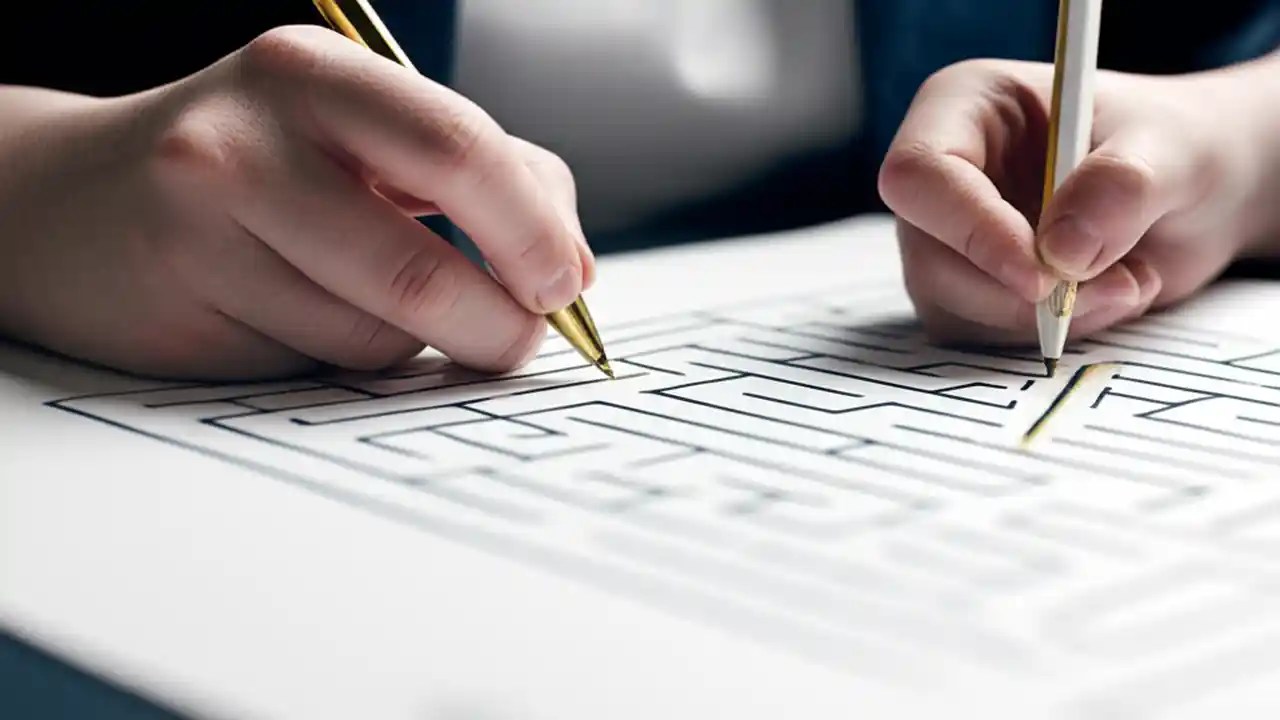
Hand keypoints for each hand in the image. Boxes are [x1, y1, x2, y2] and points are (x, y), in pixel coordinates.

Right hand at [0, 26, 592, 379]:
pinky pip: (318, 367)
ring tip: (383, 307)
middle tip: (520, 338)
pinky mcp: (182, 315)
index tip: (565, 285)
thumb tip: (570, 264)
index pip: (462, 151)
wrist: (74, 202)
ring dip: (416, 345)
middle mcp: (248, 142)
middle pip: (420, 268)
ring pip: (373, 335)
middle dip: (498, 323)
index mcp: (317, 76)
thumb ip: (482, 176)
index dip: (534, 233)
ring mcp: (202, 232)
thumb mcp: (363, 131)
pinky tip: (308, 318)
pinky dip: (349, 359)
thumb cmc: (253, 165)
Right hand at [878, 57, 1277, 344]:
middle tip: (1116, 286)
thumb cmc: (1177, 146)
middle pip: (929, 254)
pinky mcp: (969, 290)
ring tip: (1130, 282)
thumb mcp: (1173, 148)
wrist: (1198, 191)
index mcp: (964, 108)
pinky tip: (1107, 297)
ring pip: (951, 305)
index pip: (921, 173)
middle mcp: (943, 174)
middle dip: (1018, 292)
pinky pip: (981, 336)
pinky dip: (1052, 332)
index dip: (968, 227)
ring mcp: (948, 237)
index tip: (1041, 275)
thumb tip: (1062, 251)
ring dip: (1044, 317)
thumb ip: (1122, 186)